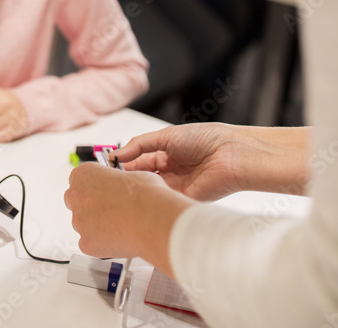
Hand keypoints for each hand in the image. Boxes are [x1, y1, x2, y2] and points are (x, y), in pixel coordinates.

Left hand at [65, 163, 191, 268]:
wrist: (152, 220)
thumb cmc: (146, 196)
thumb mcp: (132, 174)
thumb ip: (117, 180)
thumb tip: (122, 186)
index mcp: (83, 175)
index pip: (79, 180)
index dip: (93, 188)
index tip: (102, 192)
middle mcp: (76, 196)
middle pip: (76, 202)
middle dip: (90, 207)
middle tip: (110, 211)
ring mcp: (79, 221)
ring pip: (83, 225)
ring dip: (96, 226)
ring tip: (120, 226)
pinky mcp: (86, 243)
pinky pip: (90, 244)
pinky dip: (101, 244)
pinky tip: (119, 239)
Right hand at [116, 123, 309, 200]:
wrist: (232, 154)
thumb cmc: (206, 139)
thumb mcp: (166, 136)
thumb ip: (139, 145)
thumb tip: (117, 153)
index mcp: (164, 154)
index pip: (135, 162)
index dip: (120, 164)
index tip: (105, 166)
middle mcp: (168, 172)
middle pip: (139, 178)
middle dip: (124, 179)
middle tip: (107, 180)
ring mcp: (175, 187)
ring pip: (149, 191)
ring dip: (135, 190)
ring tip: (118, 188)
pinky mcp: (183, 200)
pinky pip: (163, 201)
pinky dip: (150, 199)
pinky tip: (137, 197)